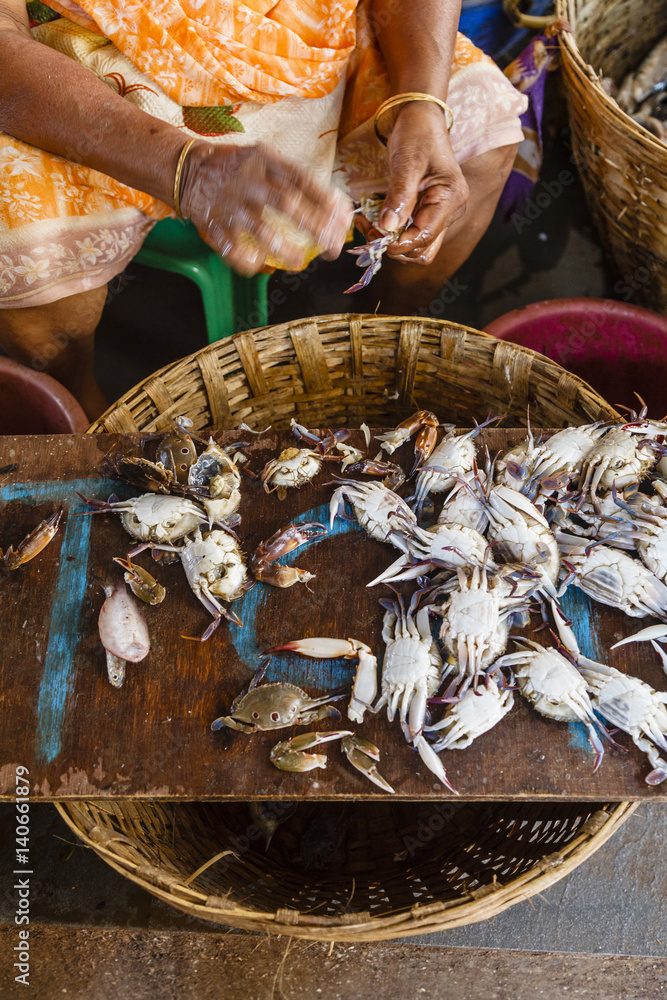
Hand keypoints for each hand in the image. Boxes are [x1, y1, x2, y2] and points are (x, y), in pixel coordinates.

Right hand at [179, 142, 352, 274]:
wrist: (187, 168)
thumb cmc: (236, 167)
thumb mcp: (263, 159)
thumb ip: (293, 179)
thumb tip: (334, 206)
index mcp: (266, 160)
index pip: (303, 180)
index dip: (326, 201)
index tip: (344, 220)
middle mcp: (249, 180)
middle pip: (288, 203)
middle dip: (315, 227)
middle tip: (332, 247)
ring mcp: (231, 202)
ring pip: (261, 228)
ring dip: (283, 248)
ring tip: (299, 261)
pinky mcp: (213, 222)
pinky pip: (231, 246)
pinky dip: (245, 259)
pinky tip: (257, 264)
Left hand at [358, 102, 468, 264]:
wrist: (420, 116)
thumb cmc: (417, 132)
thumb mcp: (407, 162)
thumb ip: (400, 196)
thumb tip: (388, 228)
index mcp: (451, 198)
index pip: (425, 237)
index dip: (399, 243)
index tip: (375, 235)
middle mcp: (450, 211)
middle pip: (423, 249)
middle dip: (395, 246)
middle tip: (369, 230)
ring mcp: (439, 213)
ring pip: (416, 246)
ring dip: (392, 243)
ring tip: (369, 225)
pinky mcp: (426, 211)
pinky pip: (410, 233)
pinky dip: (391, 233)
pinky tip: (374, 221)